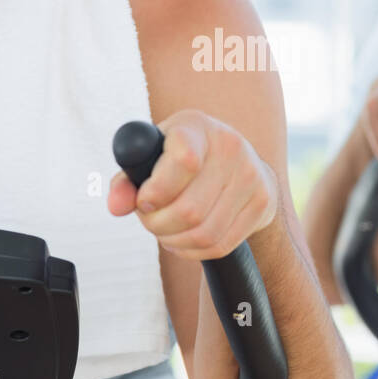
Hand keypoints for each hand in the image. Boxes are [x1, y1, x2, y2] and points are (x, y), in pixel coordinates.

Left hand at [107, 109, 277, 261]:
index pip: (183, 161)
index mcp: (197, 128)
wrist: (241, 162)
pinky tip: (184, 239)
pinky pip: (221, 244)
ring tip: (165, 231)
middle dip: (159, 225)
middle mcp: (230, 147)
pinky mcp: (262, 202)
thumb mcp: (154, 156)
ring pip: (204, 232)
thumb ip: (128, 180)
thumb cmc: (184, 157)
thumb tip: (116, 207)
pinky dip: (193, 250)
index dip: (157, 190)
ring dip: (174, 240)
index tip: (144, 201)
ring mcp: (251, 175)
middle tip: (149, 221)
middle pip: (190, 209)